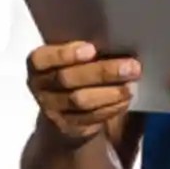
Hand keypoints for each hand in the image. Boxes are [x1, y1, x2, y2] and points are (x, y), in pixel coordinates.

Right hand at [26, 41, 141, 143]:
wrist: (65, 108)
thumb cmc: (75, 70)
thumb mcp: (73, 57)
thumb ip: (86, 51)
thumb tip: (116, 43)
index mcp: (38, 63)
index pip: (43, 58)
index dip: (65, 54)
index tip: (92, 49)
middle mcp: (40, 86)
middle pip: (67, 79)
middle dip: (102, 72)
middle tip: (131, 67)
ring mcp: (52, 109)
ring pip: (80, 100)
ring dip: (110, 92)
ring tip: (131, 85)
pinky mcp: (68, 126)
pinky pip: (89, 118)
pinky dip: (110, 108)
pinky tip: (125, 100)